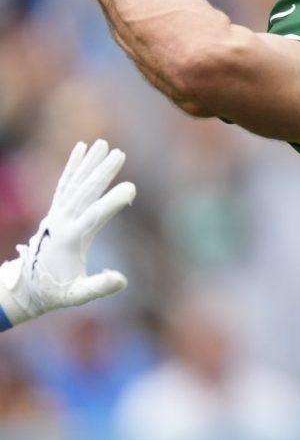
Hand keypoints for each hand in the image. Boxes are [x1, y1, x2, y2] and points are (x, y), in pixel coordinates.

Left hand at [0, 140, 135, 328]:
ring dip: (89, 164)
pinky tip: (82, 148)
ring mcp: (57, 214)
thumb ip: (98, 287)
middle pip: (84, 193)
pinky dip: (73, 166)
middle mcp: (61, 222)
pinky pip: (65, 183)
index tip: (131, 189)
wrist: (28, 286)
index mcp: (69, 240)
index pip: (93, 216)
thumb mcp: (76, 296)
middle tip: (119, 154)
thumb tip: (121, 280)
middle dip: (101, 173)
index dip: (111, 202)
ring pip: (74, 183)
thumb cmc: (57, 291)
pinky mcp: (56, 210)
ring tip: (104, 144)